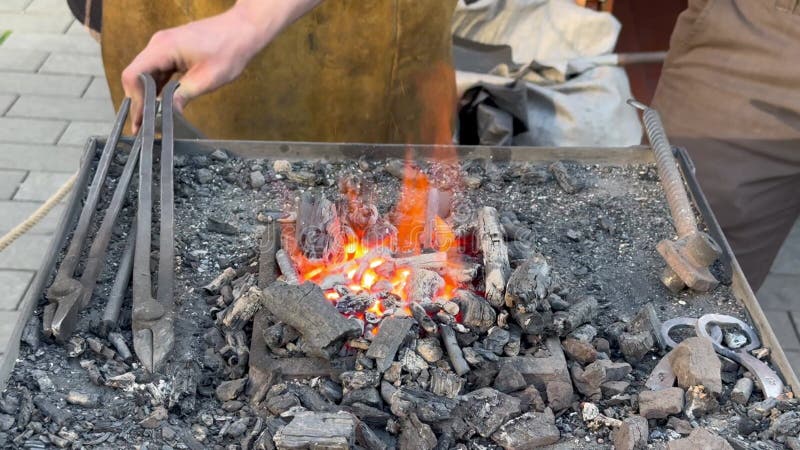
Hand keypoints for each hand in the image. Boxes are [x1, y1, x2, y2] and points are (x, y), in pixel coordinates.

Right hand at [121, 8, 260, 132]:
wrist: (243, 30)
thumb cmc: (229, 50)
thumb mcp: (206, 80)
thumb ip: (182, 96)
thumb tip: (168, 115)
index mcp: (163, 48)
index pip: (133, 75)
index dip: (135, 100)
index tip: (140, 120)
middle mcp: (158, 44)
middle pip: (136, 75)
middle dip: (138, 101)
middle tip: (142, 126)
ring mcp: (164, 45)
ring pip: (146, 74)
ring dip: (147, 95)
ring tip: (149, 119)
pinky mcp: (172, 50)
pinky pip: (158, 70)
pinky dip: (157, 86)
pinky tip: (159, 103)